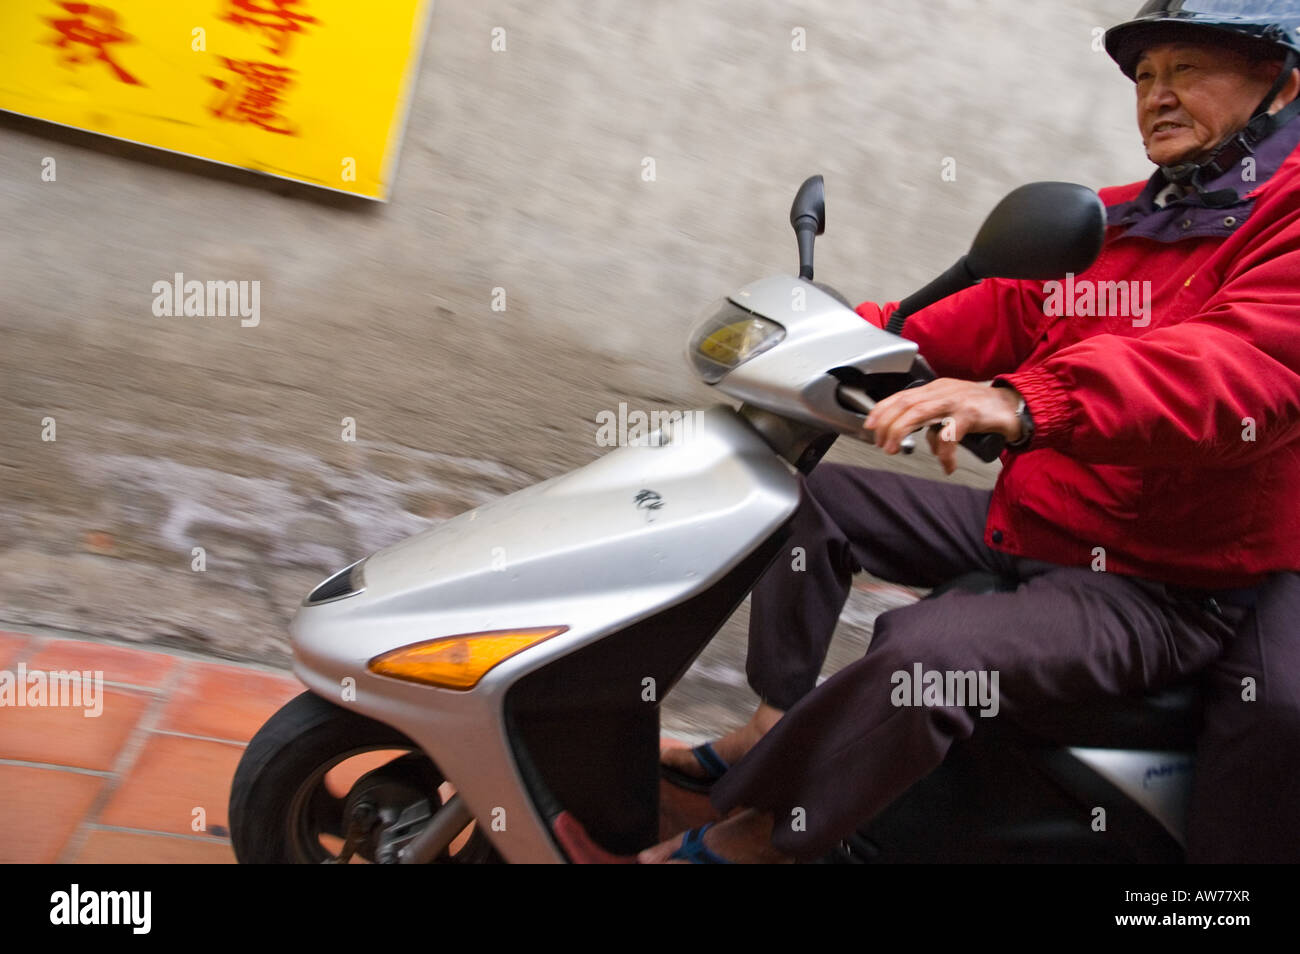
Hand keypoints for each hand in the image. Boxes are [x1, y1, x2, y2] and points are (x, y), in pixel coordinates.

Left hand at [863, 378, 1021, 474]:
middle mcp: (943, 391)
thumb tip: (926, 442)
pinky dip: (944, 453)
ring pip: (919, 412)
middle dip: (886, 423)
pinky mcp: (971, 414)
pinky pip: (950, 435)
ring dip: (901, 431)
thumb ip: (936, 424)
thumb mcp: (953, 412)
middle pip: (905, 403)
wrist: (1015, 407)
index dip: (881, 409)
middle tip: (880, 443)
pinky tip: (947, 465)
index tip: (869, 424)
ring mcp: (956, 401)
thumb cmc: (983, 409)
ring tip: (894, 448)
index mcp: (936, 388)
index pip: (901, 395)